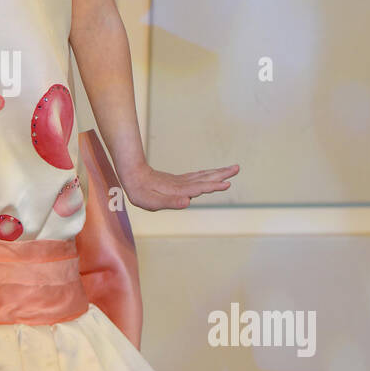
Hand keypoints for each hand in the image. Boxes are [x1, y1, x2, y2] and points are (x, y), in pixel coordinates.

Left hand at [121, 161, 239, 210]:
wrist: (132, 174)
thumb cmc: (140, 192)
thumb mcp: (151, 202)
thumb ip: (170, 202)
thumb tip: (188, 202)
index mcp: (178, 190)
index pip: (199, 188)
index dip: (213, 186)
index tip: (227, 183)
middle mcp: (182, 184)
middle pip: (205, 178)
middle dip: (222, 174)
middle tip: (237, 168)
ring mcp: (181, 181)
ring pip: (203, 176)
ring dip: (218, 173)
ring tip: (232, 169)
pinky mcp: (178, 181)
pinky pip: (197, 176)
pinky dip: (208, 174)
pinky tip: (212, 174)